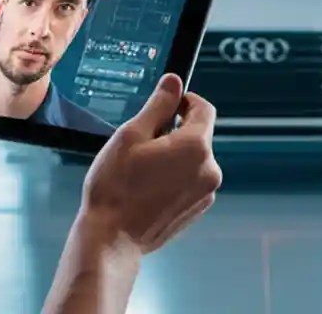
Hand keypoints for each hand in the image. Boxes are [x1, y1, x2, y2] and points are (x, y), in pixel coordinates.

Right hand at [79, 73, 221, 256]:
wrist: (112, 238)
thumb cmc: (116, 186)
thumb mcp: (131, 135)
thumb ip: (159, 105)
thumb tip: (174, 82)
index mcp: (196, 147)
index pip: (204, 109)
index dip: (185, 101)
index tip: (166, 105)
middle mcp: (210, 169)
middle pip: (199, 135)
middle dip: (175, 132)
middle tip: (142, 143)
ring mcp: (206, 193)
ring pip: (194, 159)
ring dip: (174, 156)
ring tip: (142, 169)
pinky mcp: (197, 209)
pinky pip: (191, 181)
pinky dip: (175, 177)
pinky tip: (148, 187)